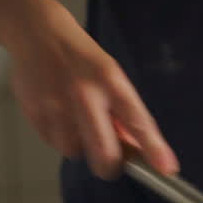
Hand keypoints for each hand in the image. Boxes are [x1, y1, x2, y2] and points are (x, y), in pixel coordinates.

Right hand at [5, 0, 177, 179]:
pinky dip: (62, 137)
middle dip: (112, 165)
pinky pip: (56, 144)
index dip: (153, 149)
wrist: (37, 34)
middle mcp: (85, 95)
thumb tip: (136, 151)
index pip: (138, 122)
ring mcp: (57, 107)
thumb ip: (124, 113)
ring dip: (82, 146)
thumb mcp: (111, 76)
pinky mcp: (36, 116)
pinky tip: (60, 113)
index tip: (166, 168)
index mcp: (110, 81)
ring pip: (77, 153)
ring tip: (77, 118)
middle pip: (105, 155)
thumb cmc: (80, 58)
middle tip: (113, 158)